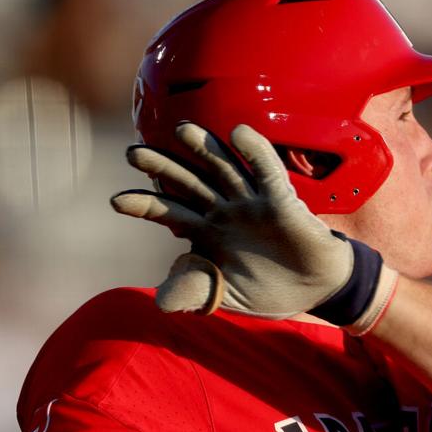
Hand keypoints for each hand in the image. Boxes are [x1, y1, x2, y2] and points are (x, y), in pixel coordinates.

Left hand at [110, 122, 395, 331]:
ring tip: (180, 129)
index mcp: (207, 231)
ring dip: (203, 148)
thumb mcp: (226, 297)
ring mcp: (252, 202)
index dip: (144, 205)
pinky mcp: (281, 200)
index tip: (115, 201)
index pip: (169, 211)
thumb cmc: (268, 289)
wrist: (316, 291)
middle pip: (188, 182)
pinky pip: (266, 172)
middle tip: (132, 153)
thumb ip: (195, 293)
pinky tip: (237, 133)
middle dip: (162, 167)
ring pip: (223, 168)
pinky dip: (253, 151)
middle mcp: (224, 210)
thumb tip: (159, 302)